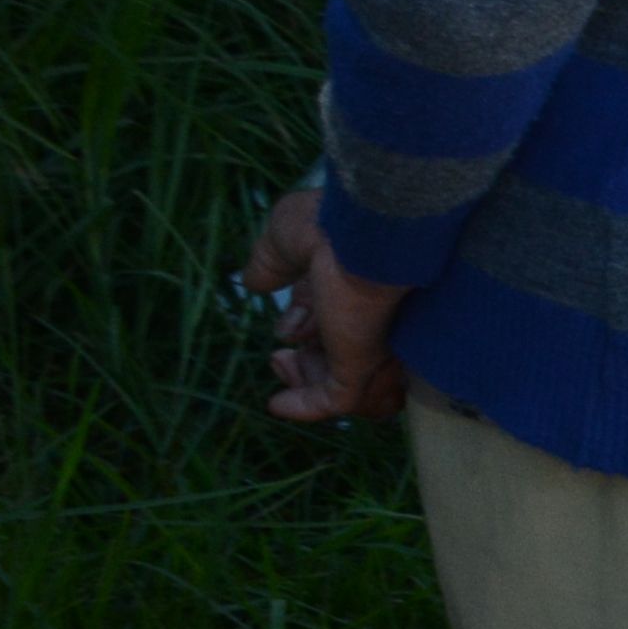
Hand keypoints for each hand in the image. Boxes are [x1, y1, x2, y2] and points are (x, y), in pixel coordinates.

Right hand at [246, 184, 410, 426]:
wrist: (366, 228)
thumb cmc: (332, 222)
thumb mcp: (288, 236)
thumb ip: (272, 262)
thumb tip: (254, 282)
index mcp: (361, 285)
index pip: (340, 322)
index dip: (309, 331)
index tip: (288, 331)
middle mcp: (373, 316)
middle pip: (342, 354)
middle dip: (307, 360)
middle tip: (280, 358)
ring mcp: (372, 342)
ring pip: (339, 380)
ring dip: (303, 378)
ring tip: (280, 361)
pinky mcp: (363, 363)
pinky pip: (338, 399)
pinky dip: (306, 406)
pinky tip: (277, 404)